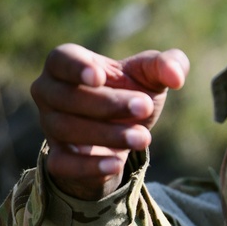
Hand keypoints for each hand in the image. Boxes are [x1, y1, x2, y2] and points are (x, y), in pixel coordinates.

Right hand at [31, 43, 189, 199]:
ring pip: (66, 129)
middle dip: (107, 104)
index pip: (61, 59)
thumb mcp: (151, 75)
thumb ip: (168, 65)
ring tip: (143, 138)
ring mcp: (50, 126)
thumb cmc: (132, 91)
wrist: (125, 133)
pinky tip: (116, 164)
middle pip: (66, 97)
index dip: (76, 67)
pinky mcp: (58, 158)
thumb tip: (176, 76)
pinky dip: (89, 166)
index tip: (99, 77)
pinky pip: (63, 164)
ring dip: (107, 134)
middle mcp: (50, 92)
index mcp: (67, 63)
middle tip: (144, 108)